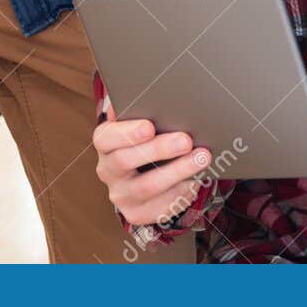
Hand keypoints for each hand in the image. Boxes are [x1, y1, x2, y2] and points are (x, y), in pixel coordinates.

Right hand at [92, 105, 212, 226]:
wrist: (144, 173)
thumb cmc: (146, 139)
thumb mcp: (140, 123)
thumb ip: (141, 109)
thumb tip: (152, 93)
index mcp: (105, 143)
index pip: (106, 138)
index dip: (126, 132)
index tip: (150, 126)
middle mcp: (107, 171)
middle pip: (125, 161)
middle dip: (159, 149)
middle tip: (186, 140)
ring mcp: (121, 195)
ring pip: (147, 186)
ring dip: (177, 171)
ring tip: (202, 158)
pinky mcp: (137, 213)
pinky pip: (160, 206)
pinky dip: (181, 191)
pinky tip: (197, 179)